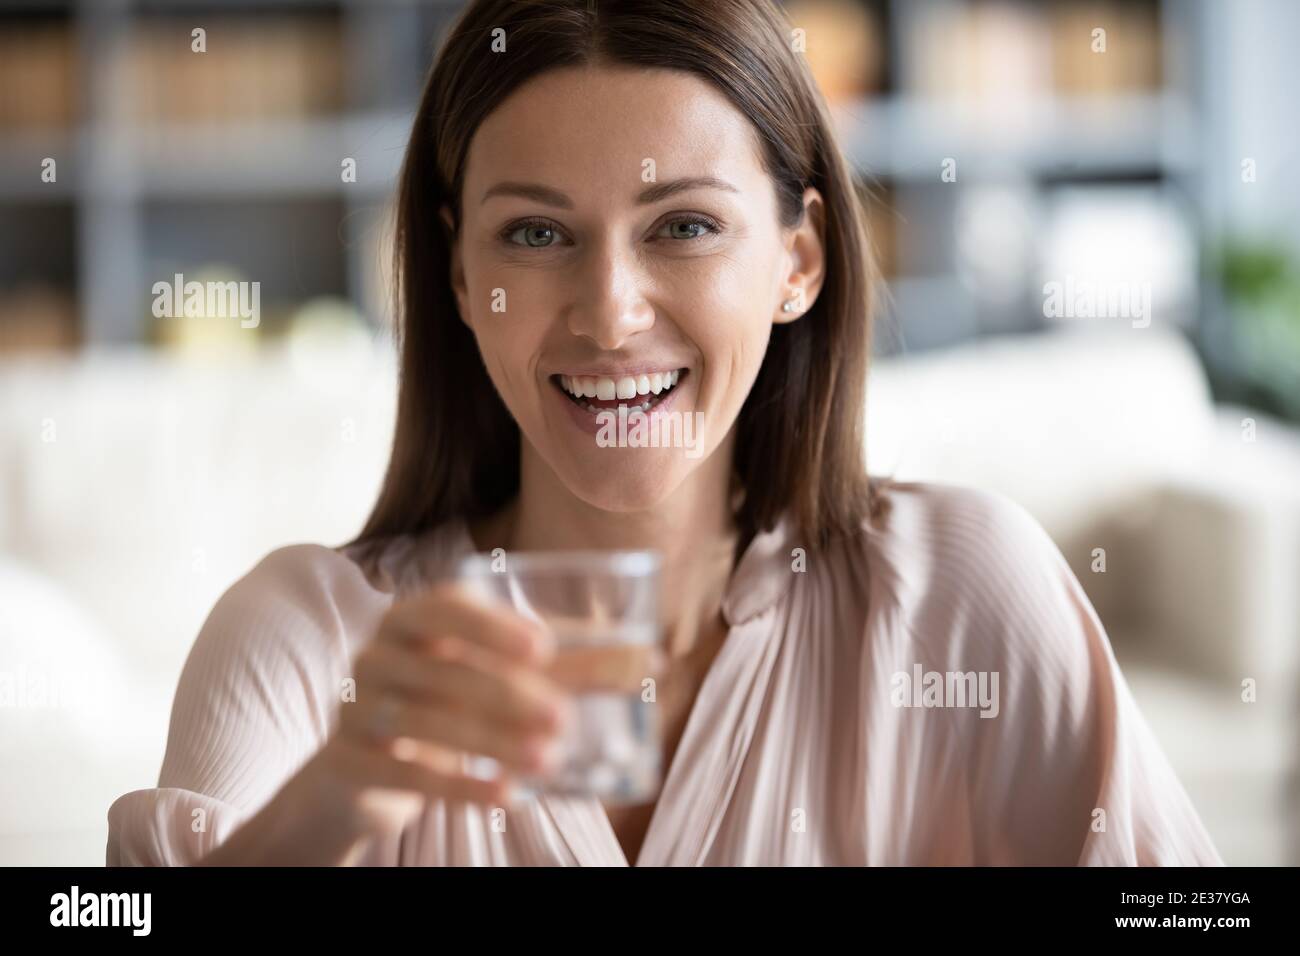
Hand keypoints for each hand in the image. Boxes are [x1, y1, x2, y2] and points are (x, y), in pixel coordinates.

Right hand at [303, 580, 575, 837]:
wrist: (365, 768)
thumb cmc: (447, 703)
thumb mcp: (501, 678)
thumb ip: (569, 668)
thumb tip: (648, 660)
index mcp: (413, 618)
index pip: (446, 605)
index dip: (492, 624)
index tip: (544, 647)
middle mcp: (377, 654)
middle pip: (442, 668)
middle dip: (506, 693)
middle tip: (562, 716)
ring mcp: (355, 707)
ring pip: (425, 722)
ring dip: (491, 742)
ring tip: (546, 761)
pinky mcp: (348, 761)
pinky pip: (405, 771)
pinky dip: (459, 786)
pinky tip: (505, 797)